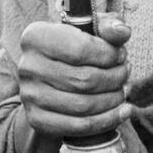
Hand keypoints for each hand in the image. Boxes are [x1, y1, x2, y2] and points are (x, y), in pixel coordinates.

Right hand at [18, 12, 131, 143]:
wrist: (51, 79)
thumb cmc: (75, 49)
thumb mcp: (90, 30)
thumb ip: (108, 26)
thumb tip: (122, 32)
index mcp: (35, 37)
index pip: (80, 49)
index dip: (109, 55)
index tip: (121, 56)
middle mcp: (28, 66)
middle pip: (83, 80)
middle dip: (114, 78)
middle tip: (125, 74)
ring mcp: (29, 95)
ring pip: (83, 105)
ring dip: (112, 100)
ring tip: (122, 91)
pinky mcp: (37, 119)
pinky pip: (78, 126)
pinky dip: (106, 120)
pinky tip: (122, 112)